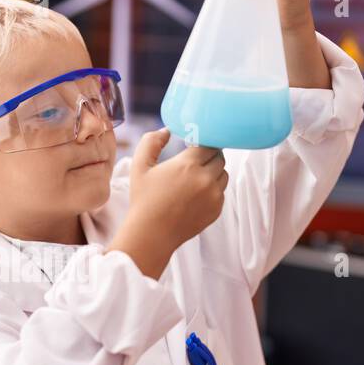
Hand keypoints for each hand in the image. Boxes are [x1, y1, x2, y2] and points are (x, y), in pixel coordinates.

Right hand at [108, 128, 227, 278]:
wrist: (151, 234)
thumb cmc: (144, 200)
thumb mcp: (139, 166)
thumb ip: (151, 142)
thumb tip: (167, 130)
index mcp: (188, 164)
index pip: (208, 143)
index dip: (201, 143)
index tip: (192, 147)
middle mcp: (205, 179)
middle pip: (219, 157)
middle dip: (208, 156)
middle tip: (194, 162)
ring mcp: (214, 196)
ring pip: (223, 174)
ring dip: (214, 172)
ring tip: (196, 178)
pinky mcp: (217, 210)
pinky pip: (222, 192)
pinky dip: (213, 190)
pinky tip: (196, 195)